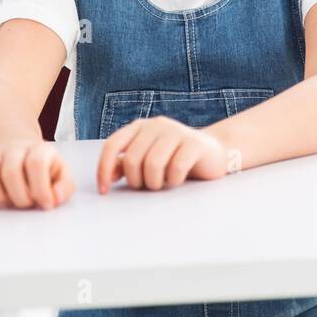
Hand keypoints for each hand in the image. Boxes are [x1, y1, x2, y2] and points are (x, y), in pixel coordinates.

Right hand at [0, 140, 74, 209]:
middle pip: (11, 170)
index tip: (46, 205)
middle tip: (27, 205)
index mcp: (39, 150)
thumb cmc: (44, 169)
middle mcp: (15, 149)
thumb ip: (64, 187)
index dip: (41, 188)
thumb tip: (55, 198)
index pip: (36, 163)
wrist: (21, 150)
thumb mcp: (61, 174)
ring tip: (8, 204)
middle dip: (20, 197)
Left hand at [97, 117, 229, 192]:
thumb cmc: (174, 159)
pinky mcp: (194, 143)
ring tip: (162, 183)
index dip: (103, 169)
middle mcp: (156, 125)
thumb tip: (107, 176)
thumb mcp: (146, 160)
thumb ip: (126, 165)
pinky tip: (178, 179)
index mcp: (140, 127)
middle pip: (133, 160)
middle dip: (137, 181)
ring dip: (155, 183)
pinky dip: (174, 181)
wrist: (213, 153)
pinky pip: (176, 168)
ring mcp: (176, 131)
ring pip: (153, 165)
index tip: (104, 191)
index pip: (112, 145)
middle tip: (148, 186)